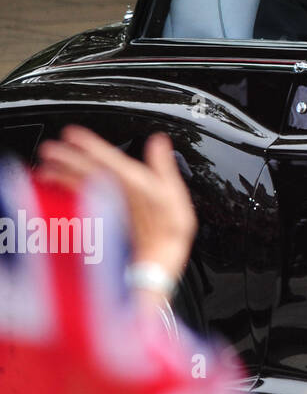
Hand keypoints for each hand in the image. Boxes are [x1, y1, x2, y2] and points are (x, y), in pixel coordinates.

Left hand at [36, 126, 195, 283]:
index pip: (106, 158)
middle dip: (66, 159)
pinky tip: (57, 189)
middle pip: (86, 172)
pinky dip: (67, 192)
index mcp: (133, 183)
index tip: (71, 133)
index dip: (89, 145)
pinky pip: (81, 200)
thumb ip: (164, 165)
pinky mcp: (103, 216)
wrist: (159, 260)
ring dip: (60, 175)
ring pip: (79, 186)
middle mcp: (116, 193)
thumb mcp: (176, 194)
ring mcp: (107, 206)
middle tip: (48, 147)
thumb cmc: (169, 230)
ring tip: (44, 167)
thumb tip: (158, 141)